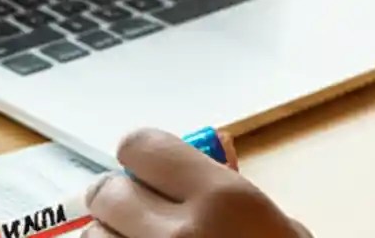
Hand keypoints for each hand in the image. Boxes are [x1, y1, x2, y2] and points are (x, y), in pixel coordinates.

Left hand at [85, 128, 311, 237]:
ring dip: (112, 236)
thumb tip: (218, 145)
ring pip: (93, 235)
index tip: (147, 168)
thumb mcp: (281, 230)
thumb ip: (237, 186)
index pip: (140, 146)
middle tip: (141, 214)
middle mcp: (180, 234)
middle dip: (121, 200)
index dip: (141, 157)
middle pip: (108, 190)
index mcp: (224, 201)